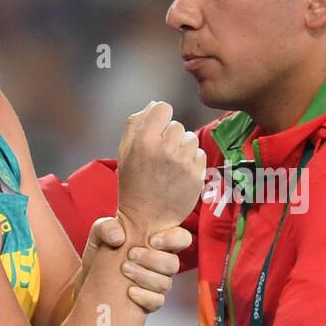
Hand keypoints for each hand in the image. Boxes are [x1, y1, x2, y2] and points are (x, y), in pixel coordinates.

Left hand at [79, 215, 192, 313]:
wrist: (88, 278)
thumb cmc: (101, 251)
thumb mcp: (99, 232)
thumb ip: (107, 227)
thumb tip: (118, 237)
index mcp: (158, 242)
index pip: (182, 238)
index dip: (174, 239)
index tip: (152, 240)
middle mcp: (161, 263)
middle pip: (173, 263)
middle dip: (152, 259)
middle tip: (131, 254)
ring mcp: (156, 283)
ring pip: (165, 284)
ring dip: (145, 277)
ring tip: (124, 270)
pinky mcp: (148, 301)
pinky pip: (156, 301)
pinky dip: (144, 297)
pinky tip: (129, 291)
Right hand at [116, 101, 205, 233]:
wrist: (145, 220)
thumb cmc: (133, 184)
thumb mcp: (124, 152)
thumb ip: (135, 124)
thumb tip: (154, 104)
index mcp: (143, 140)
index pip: (163, 108)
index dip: (160, 117)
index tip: (157, 129)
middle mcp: (164, 149)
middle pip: (177, 125)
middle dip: (170, 137)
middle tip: (160, 156)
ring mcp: (183, 163)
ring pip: (191, 139)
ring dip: (183, 148)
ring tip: (171, 166)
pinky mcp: (197, 176)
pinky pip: (200, 154)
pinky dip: (193, 162)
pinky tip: (180, 174)